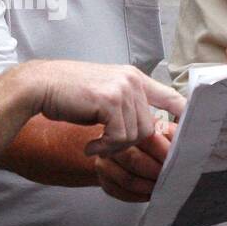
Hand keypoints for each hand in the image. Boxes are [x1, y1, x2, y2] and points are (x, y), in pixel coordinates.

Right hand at [24, 61, 185, 155]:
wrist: (40, 87)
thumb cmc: (68, 94)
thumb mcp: (105, 96)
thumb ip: (127, 107)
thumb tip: (149, 132)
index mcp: (134, 77)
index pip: (173, 98)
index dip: (184, 119)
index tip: (186, 139)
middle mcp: (132, 80)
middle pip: (150, 127)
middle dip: (129, 143)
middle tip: (106, 146)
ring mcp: (122, 88)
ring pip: (135, 135)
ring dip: (114, 147)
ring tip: (95, 143)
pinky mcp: (110, 100)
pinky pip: (119, 137)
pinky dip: (104, 147)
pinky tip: (90, 145)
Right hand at [96, 119, 175, 201]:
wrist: (118, 145)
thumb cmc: (147, 139)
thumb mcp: (162, 130)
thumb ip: (174, 134)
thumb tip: (190, 141)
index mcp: (133, 126)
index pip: (149, 140)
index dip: (165, 154)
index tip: (179, 163)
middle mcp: (115, 142)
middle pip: (135, 160)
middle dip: (156, 173)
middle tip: (171, 179)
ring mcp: (106, 160)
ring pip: (127, 179)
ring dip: (148, 187)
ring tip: (161, 188)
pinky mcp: (102, 177)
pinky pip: (118, 191)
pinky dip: (136, 196)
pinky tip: (148, 194)